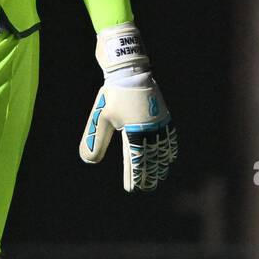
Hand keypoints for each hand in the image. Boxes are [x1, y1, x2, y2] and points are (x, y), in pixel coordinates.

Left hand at [79, 23, 177, 191]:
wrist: (129, 70)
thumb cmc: (113, 95)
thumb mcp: (101, 118)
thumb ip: (95, 140)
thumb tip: (88, 161)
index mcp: (136, 130)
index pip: (136, 159)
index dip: (134, 175)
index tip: (132, 188)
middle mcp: (152, 128)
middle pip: (151, 157)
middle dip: (148, 174)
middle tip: (145, 188)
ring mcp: (160, 121)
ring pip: (163, 148)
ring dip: (160, 164)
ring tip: (158, 177)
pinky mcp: (163, 114)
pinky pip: (170, 136)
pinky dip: (170, 148)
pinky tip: (170, 157)